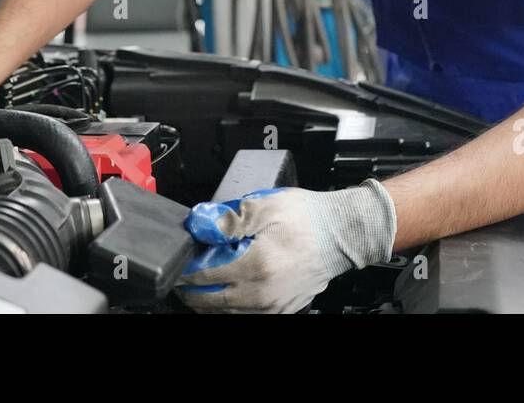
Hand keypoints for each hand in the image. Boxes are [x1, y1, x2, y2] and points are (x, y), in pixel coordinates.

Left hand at [176, 179, 396, 312]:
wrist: (343, 233)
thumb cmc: (308, 218)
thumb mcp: (266, 206)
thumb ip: (230, 219)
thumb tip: (201, 227)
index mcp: (256, 265)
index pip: (206, 276)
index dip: (187, 272)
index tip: (179, 265)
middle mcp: (263, 293)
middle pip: (212, 302)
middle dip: (191, 293)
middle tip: (181, 282)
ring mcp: (274, 306)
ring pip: (229, 314)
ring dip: (209, 305)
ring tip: (198, 292)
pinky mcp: (285, 310)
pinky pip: (249, 317)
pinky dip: (232, 310)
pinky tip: (227, 298)